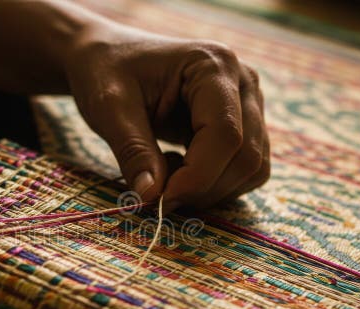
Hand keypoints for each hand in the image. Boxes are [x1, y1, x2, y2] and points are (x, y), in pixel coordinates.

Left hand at [65, 25, 268, 209]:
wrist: (109, 57)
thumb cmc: (108, 71)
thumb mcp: (109, 107)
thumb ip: (133, 151)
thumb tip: (152, 197)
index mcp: (213, 64)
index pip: (226, 134)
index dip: (197, 177)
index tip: (160, 200)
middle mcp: (243, 81)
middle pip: (246, 155)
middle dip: (202, 188)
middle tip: (157, 196)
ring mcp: (249, 104)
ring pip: (252, 168)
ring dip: (210, 190)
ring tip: (164, 172)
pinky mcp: (245, 125)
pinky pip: (247, 170)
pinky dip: (215, 185)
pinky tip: (178, 169)